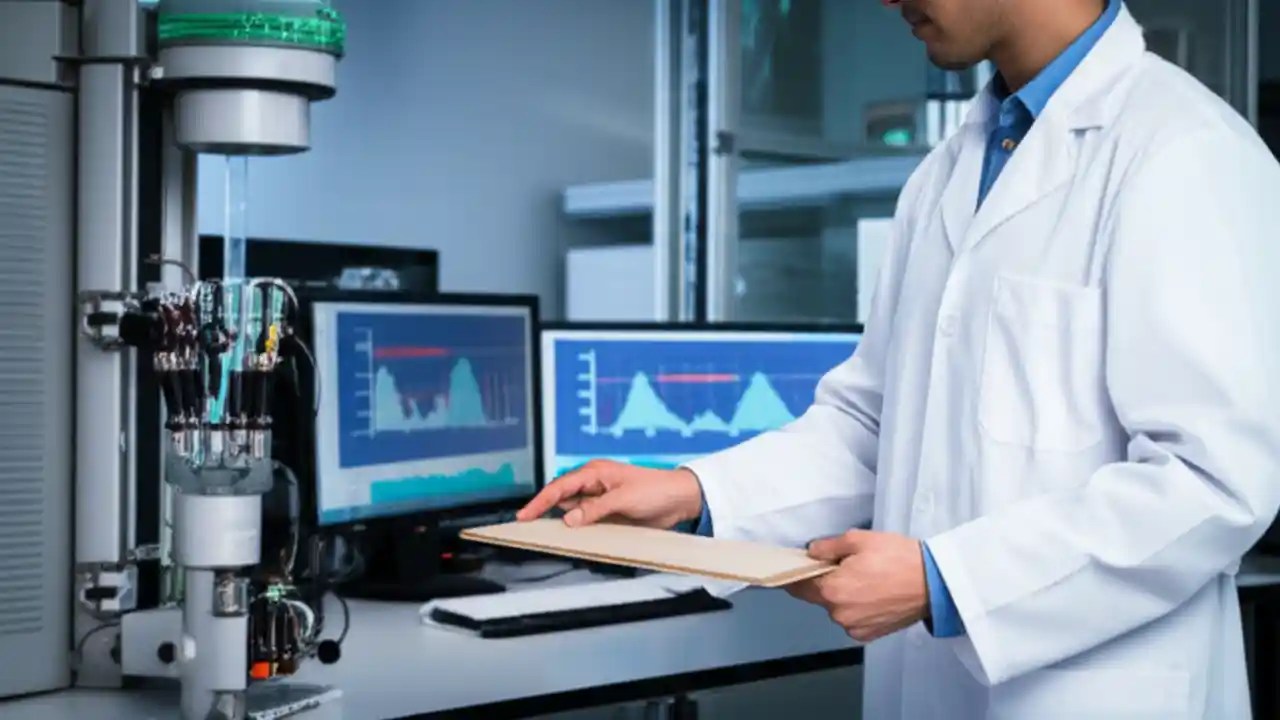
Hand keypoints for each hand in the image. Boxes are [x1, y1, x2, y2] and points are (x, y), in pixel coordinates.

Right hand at [515, 460, 703, 528]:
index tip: (524, 516)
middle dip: (544, 511)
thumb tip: (568, 519)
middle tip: (527, 528)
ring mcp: (600, 500)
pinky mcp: (608, 513)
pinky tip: (570, 537)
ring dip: (562, 522)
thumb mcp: (623, 499)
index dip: (540, 501)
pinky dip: (577, 529)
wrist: (679, 499)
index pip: (560, 487)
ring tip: (543, 534)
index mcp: (595, 473)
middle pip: (561, 498)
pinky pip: (586, 521)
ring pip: (572, 511)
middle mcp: (594, 484)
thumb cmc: (655, 490)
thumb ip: (595, 509)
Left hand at [786, 530, 927, 642]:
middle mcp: (839, 614)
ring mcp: (854, 627)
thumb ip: (828, 547)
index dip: (795, 575)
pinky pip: (852, 619)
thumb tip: (811, 552)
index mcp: (832, 590)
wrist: (935, 584)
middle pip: (819, 596)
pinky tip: (874, 594)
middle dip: (826, 581)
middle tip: (847, 566)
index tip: (793, 568)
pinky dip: (857, 608)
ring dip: (843, 595)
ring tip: (867, 579)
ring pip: (837, 608)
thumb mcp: (859, 539)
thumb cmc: (899, 558)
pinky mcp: (869, 635)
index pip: (798, 586)